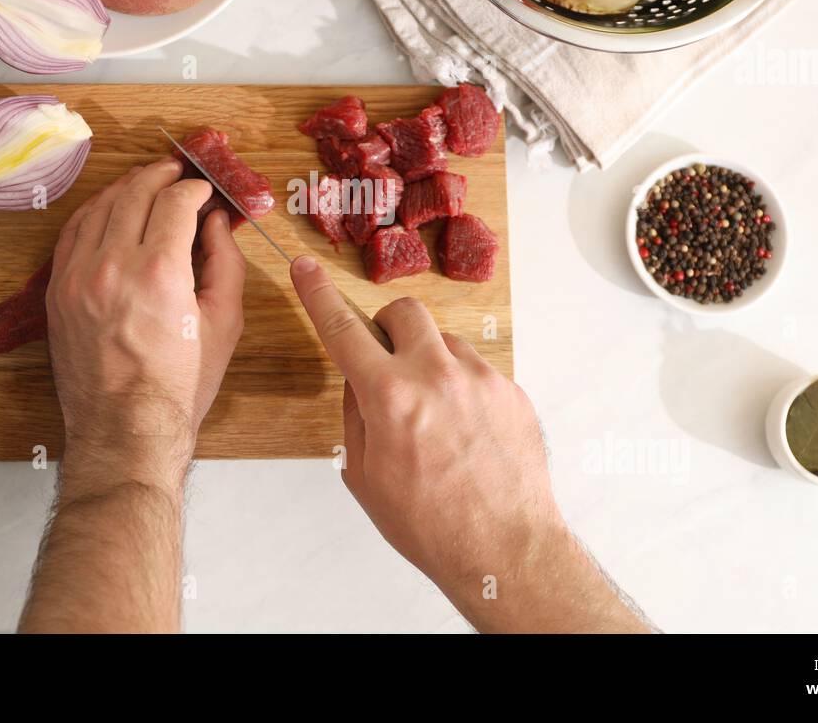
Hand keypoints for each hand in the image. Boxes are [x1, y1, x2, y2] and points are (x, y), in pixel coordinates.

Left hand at [46, 159, 246, 500]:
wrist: (127, 429)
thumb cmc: (180, 385)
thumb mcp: (224, 323)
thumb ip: (225, 262)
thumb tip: (218, 223)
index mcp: (160, 273)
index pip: (176, 201)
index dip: (196, 189)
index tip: (206, 192)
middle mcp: (113, 266)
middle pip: (135, 192)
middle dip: (162, 176)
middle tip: (178, 173)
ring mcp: (78, 277)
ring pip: (101, 205)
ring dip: (127, 187)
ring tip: (147, 183)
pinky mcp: (58, 290)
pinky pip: (73, 232)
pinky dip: (95, 211)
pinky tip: (111, 209)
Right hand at [290, 256, 647, 632]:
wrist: (505, 549)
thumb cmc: (433, 525)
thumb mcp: (366, 477)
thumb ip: (356, 418)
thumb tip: (358, 383)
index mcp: (391, 398)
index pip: (343, 329)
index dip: (318, 294)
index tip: (306, 268)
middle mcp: (437, 376)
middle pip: (404, 312)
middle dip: (389, 327)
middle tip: (388, 359)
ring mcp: (481, 379)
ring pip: (445, 342)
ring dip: (431, 364)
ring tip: (436, 418)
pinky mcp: (511, 391)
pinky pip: (477, 371)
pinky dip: (463, 390)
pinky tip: (466, 433)